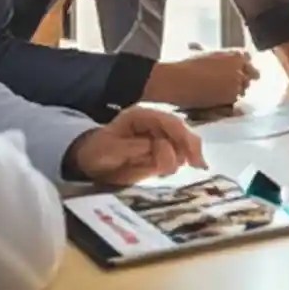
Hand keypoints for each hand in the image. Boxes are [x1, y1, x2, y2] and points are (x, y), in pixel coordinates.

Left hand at [66, 107, 205, 185]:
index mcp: (142, 117)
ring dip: (180, 159)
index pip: (170, 122)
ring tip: (160, 172)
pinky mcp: (162, 148)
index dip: (183, 138)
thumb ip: (134, 148)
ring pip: (183, 144)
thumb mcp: (110, 150)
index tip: (193, 158)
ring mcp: (159, 135)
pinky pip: (178, 154)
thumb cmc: (97, 153)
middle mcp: (154, 123)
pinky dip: (178, 163)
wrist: (91, 162)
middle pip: (182, 131)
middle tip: (198, 167)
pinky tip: (168, 172)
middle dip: (189, 149)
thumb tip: (158, 147)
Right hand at [144, 50, 257, 108]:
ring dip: (235, 90)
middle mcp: (240, 67)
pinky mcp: (231, 96)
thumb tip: (224, 59)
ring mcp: (237, 82)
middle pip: (252, 75)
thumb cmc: (186, 65)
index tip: (238, 69)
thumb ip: (221, 57)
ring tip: (217, 90)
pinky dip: (227, 100)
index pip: (248, 59)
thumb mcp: (207, 54)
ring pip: (243, 88)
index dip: (243, 65)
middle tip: (232, 83)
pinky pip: (234, 100)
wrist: (178, 80)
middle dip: (244, 78)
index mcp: (235, 54)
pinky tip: (214, 97)